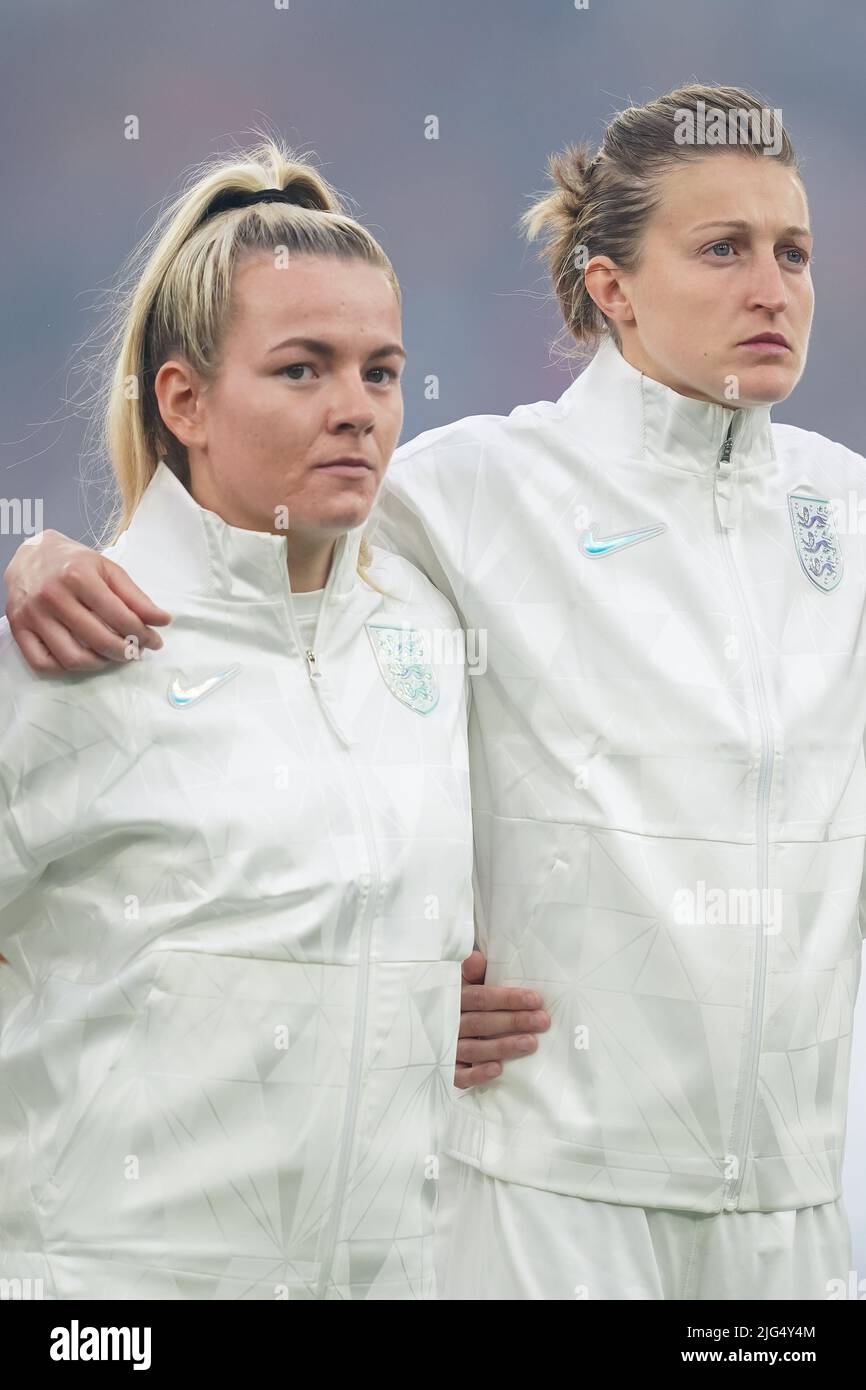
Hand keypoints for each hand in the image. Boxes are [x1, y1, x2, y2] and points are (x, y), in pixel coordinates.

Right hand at [4, 531, 171, 672]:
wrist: (30, 554)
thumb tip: (162, 621)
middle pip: (99, 640)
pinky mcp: (18, 628)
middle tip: (136, 653)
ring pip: (72, 658)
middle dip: (126, 652)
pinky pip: (43, 664)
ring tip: (112, 657)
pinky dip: (66, 669)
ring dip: (100, 665)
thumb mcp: (108, 569)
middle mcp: (53, 596)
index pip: (120, 617)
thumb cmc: (74, 563)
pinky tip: (83, 659)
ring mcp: (33, 615)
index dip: (143, 635)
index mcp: (78, 576)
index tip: (154, 642)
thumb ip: (135, 596)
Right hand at [454, 949, 549, 1088]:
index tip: (535, 1000)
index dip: (508, 998)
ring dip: (503, 1047)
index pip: (480, 998)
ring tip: (531, 1044)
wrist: (425, 1031)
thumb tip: (476, 958)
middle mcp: (448, 1024)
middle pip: (481, 1023)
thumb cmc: (457, 1002)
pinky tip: (498, 1069)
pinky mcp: (447, 1071)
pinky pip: (460, 1075)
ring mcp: (446, 1048)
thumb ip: (470, 972)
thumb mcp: (460, 983)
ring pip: (474, 1049)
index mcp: (453, 999)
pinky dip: (477, 1073)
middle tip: (542, 1021)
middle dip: (514, 1021)